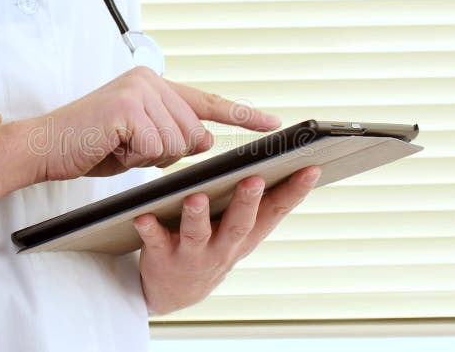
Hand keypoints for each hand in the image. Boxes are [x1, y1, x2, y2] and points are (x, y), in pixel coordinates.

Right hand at [28, 66, 281, 180]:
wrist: (45, 146)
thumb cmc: (92, 145)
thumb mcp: (141, 142)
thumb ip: (173, 135)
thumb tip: (206, 140)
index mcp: (156, 85)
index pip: (207, 102)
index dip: (242, 114)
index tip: (274, 123)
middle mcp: (151, 80)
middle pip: (194, 134)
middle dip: (167, 154)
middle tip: (130, 148)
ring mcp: (139, 90)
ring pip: (178, 144)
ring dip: (148, 157)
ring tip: (118, 146)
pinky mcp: (127, 106)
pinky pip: (155, 148)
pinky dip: (135, 158)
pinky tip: (112, 146)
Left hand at [133, 166, 321, 314]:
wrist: (176, 291)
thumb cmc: (215, 245)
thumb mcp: (243, 231)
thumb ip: (262, 204)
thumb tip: (293, 163)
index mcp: (246, 234)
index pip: (276, 211)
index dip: (296, 191)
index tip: (311, 168)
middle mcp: (224, 247)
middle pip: (239, 224)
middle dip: (247, 202)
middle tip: (253, 179)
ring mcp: (193, 255)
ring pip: (197, 234)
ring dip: (197, 215)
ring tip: (195, 197)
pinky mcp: (162, 258)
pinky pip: (155, 242)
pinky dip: (150, 230)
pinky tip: (143, 216)